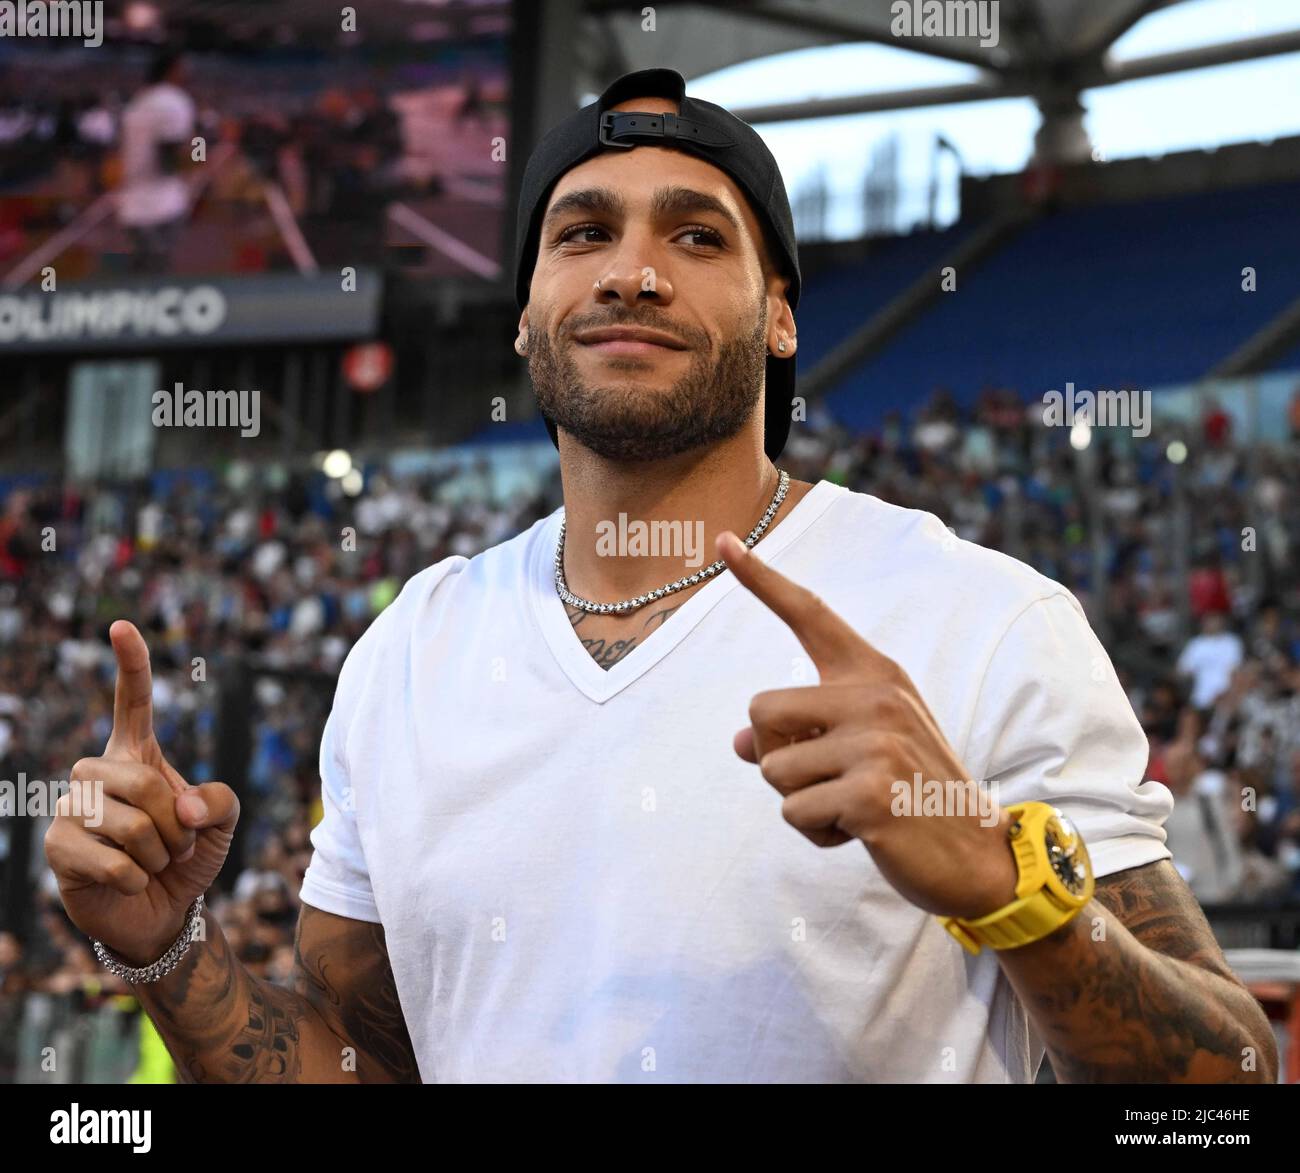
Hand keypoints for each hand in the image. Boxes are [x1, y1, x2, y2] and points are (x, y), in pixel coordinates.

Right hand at [44, 620, 239, 966]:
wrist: (162, 910)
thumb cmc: (187, 857)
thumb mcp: (222, 823)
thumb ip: (220, 801)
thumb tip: (185, 806)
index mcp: (137, 754)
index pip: (133, 702)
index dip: (131, 664)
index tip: (122, 626)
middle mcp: (97, 772)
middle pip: (142, 781)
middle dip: (174, 822)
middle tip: (179, 843)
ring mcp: (72, 808)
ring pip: (127, 823)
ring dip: (159, 853)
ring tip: (156, 863)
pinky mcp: (58, 846)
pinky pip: (113, 861)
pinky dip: (138, 878)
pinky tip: (132, 882)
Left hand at [718, 531, 1016, 919]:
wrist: (977, 855)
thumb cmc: (910, 794)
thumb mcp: (860, 749)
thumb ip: (802, 733)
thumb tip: (741, 744)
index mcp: (874, 674)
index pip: (808, 614)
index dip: (761, 578)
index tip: (723, 540)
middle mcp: (875, 696)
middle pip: (760, 708)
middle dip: (776, 753)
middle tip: (830, 778)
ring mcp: (875, 743)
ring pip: (772, 768)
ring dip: (800, 800)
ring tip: (854, 806)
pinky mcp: (868, 794)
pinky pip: (794, 813)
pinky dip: (816, 832)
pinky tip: (861, 832)